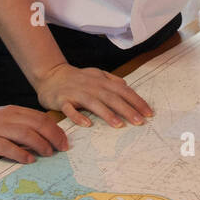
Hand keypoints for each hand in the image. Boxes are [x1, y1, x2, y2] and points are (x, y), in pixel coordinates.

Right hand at [0, 105, 69, 164]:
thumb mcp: (3, 123)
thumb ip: (21, 126)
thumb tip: (46, 137)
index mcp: (11, 111)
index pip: (39, 117)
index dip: (55, 129)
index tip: (64, 140)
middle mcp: (5, 117)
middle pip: (36, 123)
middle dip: (53, 135)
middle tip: (62, 148)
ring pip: (24, 133)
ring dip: (40, 144)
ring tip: (48, 153)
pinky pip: (7, 147)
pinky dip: (20, 153)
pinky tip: (29, 160)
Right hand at [34, 62, 152, 128]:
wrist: (50, 74)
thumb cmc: (76, 78)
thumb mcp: (96, 75)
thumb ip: (111, 80)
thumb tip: (126, 86)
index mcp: (101, 81)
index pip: (123, 91)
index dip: (136, 101)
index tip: (149, 113)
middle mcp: (91, 86)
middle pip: (112, 97)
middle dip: (127, 109)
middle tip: (140, 121)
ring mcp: (76, 93)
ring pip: (94, 103)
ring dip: (107, 113)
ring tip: (119, 125)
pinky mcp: (62, 100)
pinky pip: (70, 109)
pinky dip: (78, 116)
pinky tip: (87, 124)